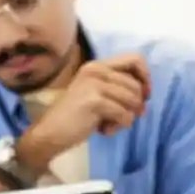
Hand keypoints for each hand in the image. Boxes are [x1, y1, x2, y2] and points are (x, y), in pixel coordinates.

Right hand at [17, 54, 149, 169]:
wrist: (49, 133)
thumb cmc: (74, 117)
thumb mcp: (95, 94)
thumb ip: (117, 89)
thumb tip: (146, 98)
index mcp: (96, 65)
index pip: (135, 59)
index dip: (145, 78)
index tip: (143, 96)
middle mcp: (95, 70)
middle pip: (136, 84)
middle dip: (135, 105)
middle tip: (121, 118)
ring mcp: (94, 84)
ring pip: (133, 100)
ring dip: (126, 117)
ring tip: (108, 124)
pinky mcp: (94, 101)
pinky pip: (124, 115)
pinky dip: (118, 126)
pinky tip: (103, 130)